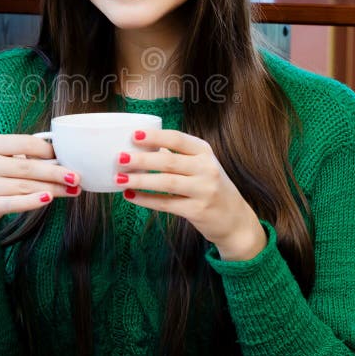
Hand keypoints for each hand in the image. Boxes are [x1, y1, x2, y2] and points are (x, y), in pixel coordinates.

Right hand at [0, 134, 80, 226]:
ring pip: (26, 186)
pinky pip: (15, 203)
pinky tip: (49, 199)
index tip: (64, 156)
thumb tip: (60, 157)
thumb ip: (24, 155)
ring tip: (72, 190)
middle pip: (28, 167)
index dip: (47, 150)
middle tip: (76, 177)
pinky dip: (34, 201)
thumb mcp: (1, 158)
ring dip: (53, 189)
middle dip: (56, 172)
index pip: (25, 143)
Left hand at [116, 128, 266, 260]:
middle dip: (141, 159)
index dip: (154, 136)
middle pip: (168, 161)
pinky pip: (166, 204)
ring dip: (140, 180)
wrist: (235, 220)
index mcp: (205, 152)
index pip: (177, 138)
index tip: (133, 135)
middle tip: (119, 158)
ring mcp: (204, 190)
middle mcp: (207, 168)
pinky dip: (146, 200)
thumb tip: (140, 146)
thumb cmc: (210, 186)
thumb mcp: (200, 165)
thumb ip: (177, 155)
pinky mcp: (198, 211)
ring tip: (119, 178)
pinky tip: (130, 195)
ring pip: (166, 183)